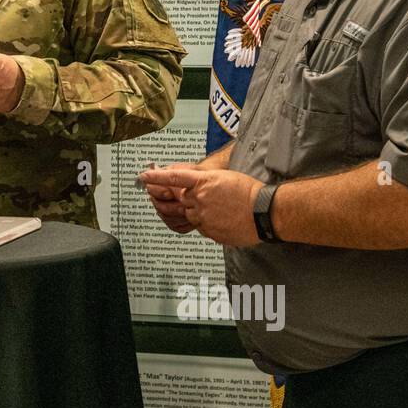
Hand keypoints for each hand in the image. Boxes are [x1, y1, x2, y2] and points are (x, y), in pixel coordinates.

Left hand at [139, 167, 264, 245]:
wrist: (264, 211)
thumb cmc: (249, 192)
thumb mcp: (224, 178)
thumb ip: (205, 183)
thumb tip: (194, 189)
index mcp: (204, 181)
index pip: (174, 177)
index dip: (156, 177)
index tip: (143, 176)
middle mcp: (200, 198)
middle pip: (180, 200)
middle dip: (183, 200)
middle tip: (195, 200)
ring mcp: (203, 216)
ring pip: (190, 215)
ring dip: (198, 213)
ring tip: (219, 211)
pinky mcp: (209, 231)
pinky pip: (200, 228)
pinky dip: (207, 224)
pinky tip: (223, 220)